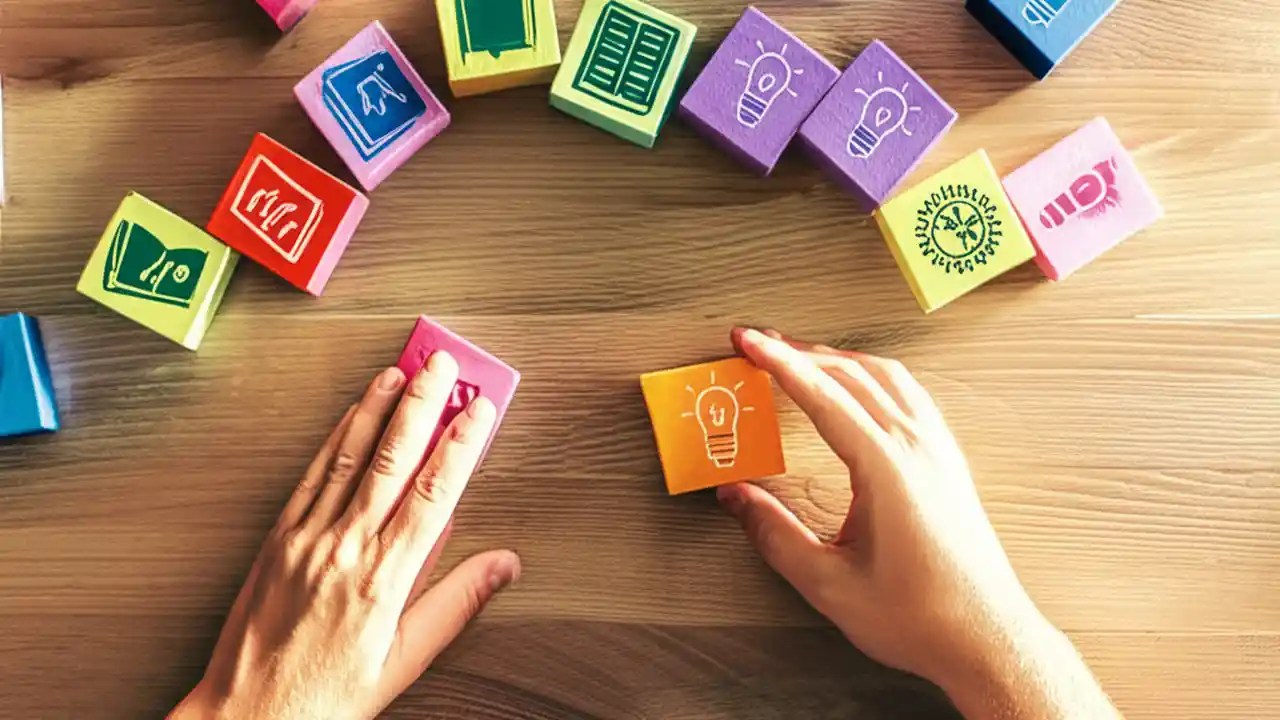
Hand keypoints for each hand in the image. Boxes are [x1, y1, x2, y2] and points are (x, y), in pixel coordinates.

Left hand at [170, 353, 520, 719]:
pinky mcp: (278, 538)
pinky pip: (312, 475)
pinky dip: (336, 438)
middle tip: (443, 366)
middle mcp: (345, 549)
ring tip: (400, 371)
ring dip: (377, 408)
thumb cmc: (327, 697)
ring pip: (350, 457)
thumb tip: (502, 565)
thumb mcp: (405, 661)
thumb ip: (455, 603)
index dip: (460, 444)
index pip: (434, 493)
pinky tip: (352, 414)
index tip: (480, 410)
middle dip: (422, 405)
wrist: (248, 716)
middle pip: (393, 460)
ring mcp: (307, 538)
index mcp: (384, 580)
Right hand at [719, 329, 1118, 718]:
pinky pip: (910, 394)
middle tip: (757, 344)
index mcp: (887, 468)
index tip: (747, 341)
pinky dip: (872, 376)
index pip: (823, 395)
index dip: (777, 363)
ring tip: (799, 357)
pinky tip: (859, 387)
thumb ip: (775, 534)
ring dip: (838, 358)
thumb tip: (734, 497)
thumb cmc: (919, 617)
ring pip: (885, 376)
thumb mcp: (829, 583)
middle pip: (851, 373)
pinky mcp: (948, 461)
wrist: (987, 638)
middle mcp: (917, 447)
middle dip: (799, 351)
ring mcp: (939, 450)